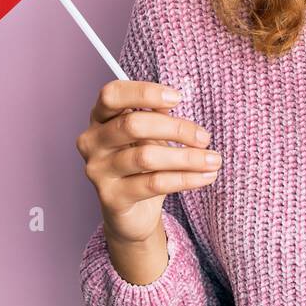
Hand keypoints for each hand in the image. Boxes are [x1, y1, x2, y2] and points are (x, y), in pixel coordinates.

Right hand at [76, 79, 220, 245]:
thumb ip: (157, 117)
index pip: (112, 94)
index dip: (144, 93)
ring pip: (146, 157)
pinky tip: (206, 176)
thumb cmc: (142, 165)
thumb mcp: (150, 136)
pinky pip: (153, 183)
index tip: (177, 98)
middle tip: (204, 137)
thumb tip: (173, 102)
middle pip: (132, 125)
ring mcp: (97, 170)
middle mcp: (92, 142)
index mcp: (100, 117)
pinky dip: (185, 178)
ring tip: (214, 160)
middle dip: (175, 128)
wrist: (132, 212)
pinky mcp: (111, 197)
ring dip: (187, 157)